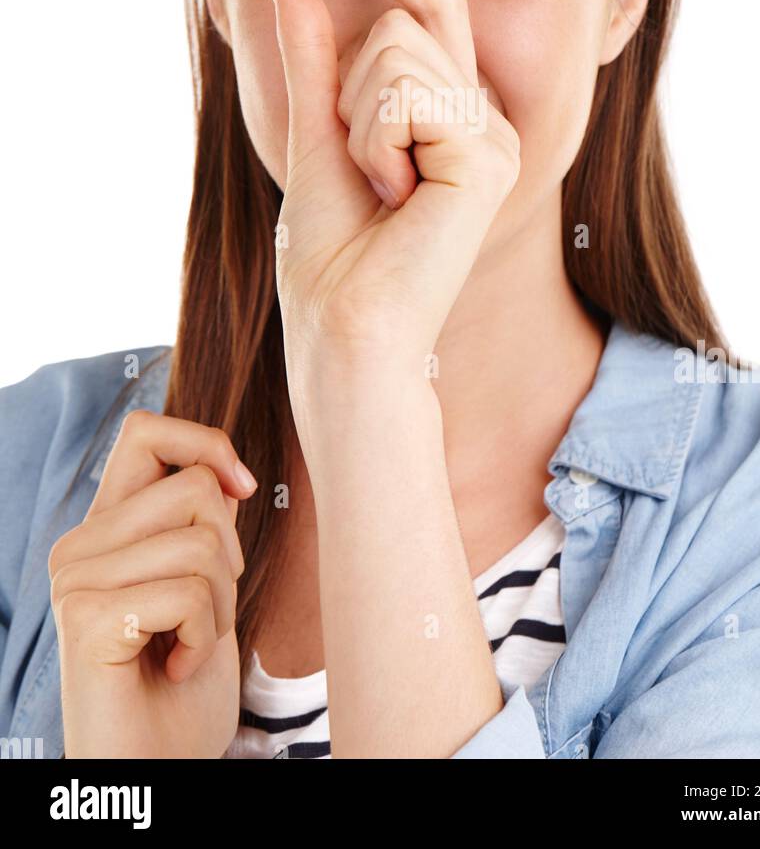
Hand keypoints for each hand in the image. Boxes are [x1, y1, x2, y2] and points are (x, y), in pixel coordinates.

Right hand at [49, 410, 255, 758]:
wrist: (155, 771)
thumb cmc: (182, 688)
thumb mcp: (204, 589)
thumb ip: (200, 527)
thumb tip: (222, 470)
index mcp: (105, 529)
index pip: (145, 431)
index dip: (204, 441)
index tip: (241, 485)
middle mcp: (79, 546)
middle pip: (194, 487)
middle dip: (229, 554)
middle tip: (204, 614)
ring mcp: (75, 581)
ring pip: (200, 540)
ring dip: (220, 605)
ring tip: (187, 646)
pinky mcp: (86, 619)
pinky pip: (187, 592)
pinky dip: (204, 637)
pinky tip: (176, 668)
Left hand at [266, 0, 520, 431]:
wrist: (344, 324)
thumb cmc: (332, 250)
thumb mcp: (317, 130)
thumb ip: (313, 54)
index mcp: (456, 118)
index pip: (433, 11)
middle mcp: (485, 122)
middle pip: (404, 24)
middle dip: (351, 89)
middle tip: (366, 171)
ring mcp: (492, 139)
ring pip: (400, 51)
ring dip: (358, 122)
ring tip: (380, 190)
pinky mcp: (485, 159)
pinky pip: (406, 95)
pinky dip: (373, 144)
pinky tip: (395, 199)